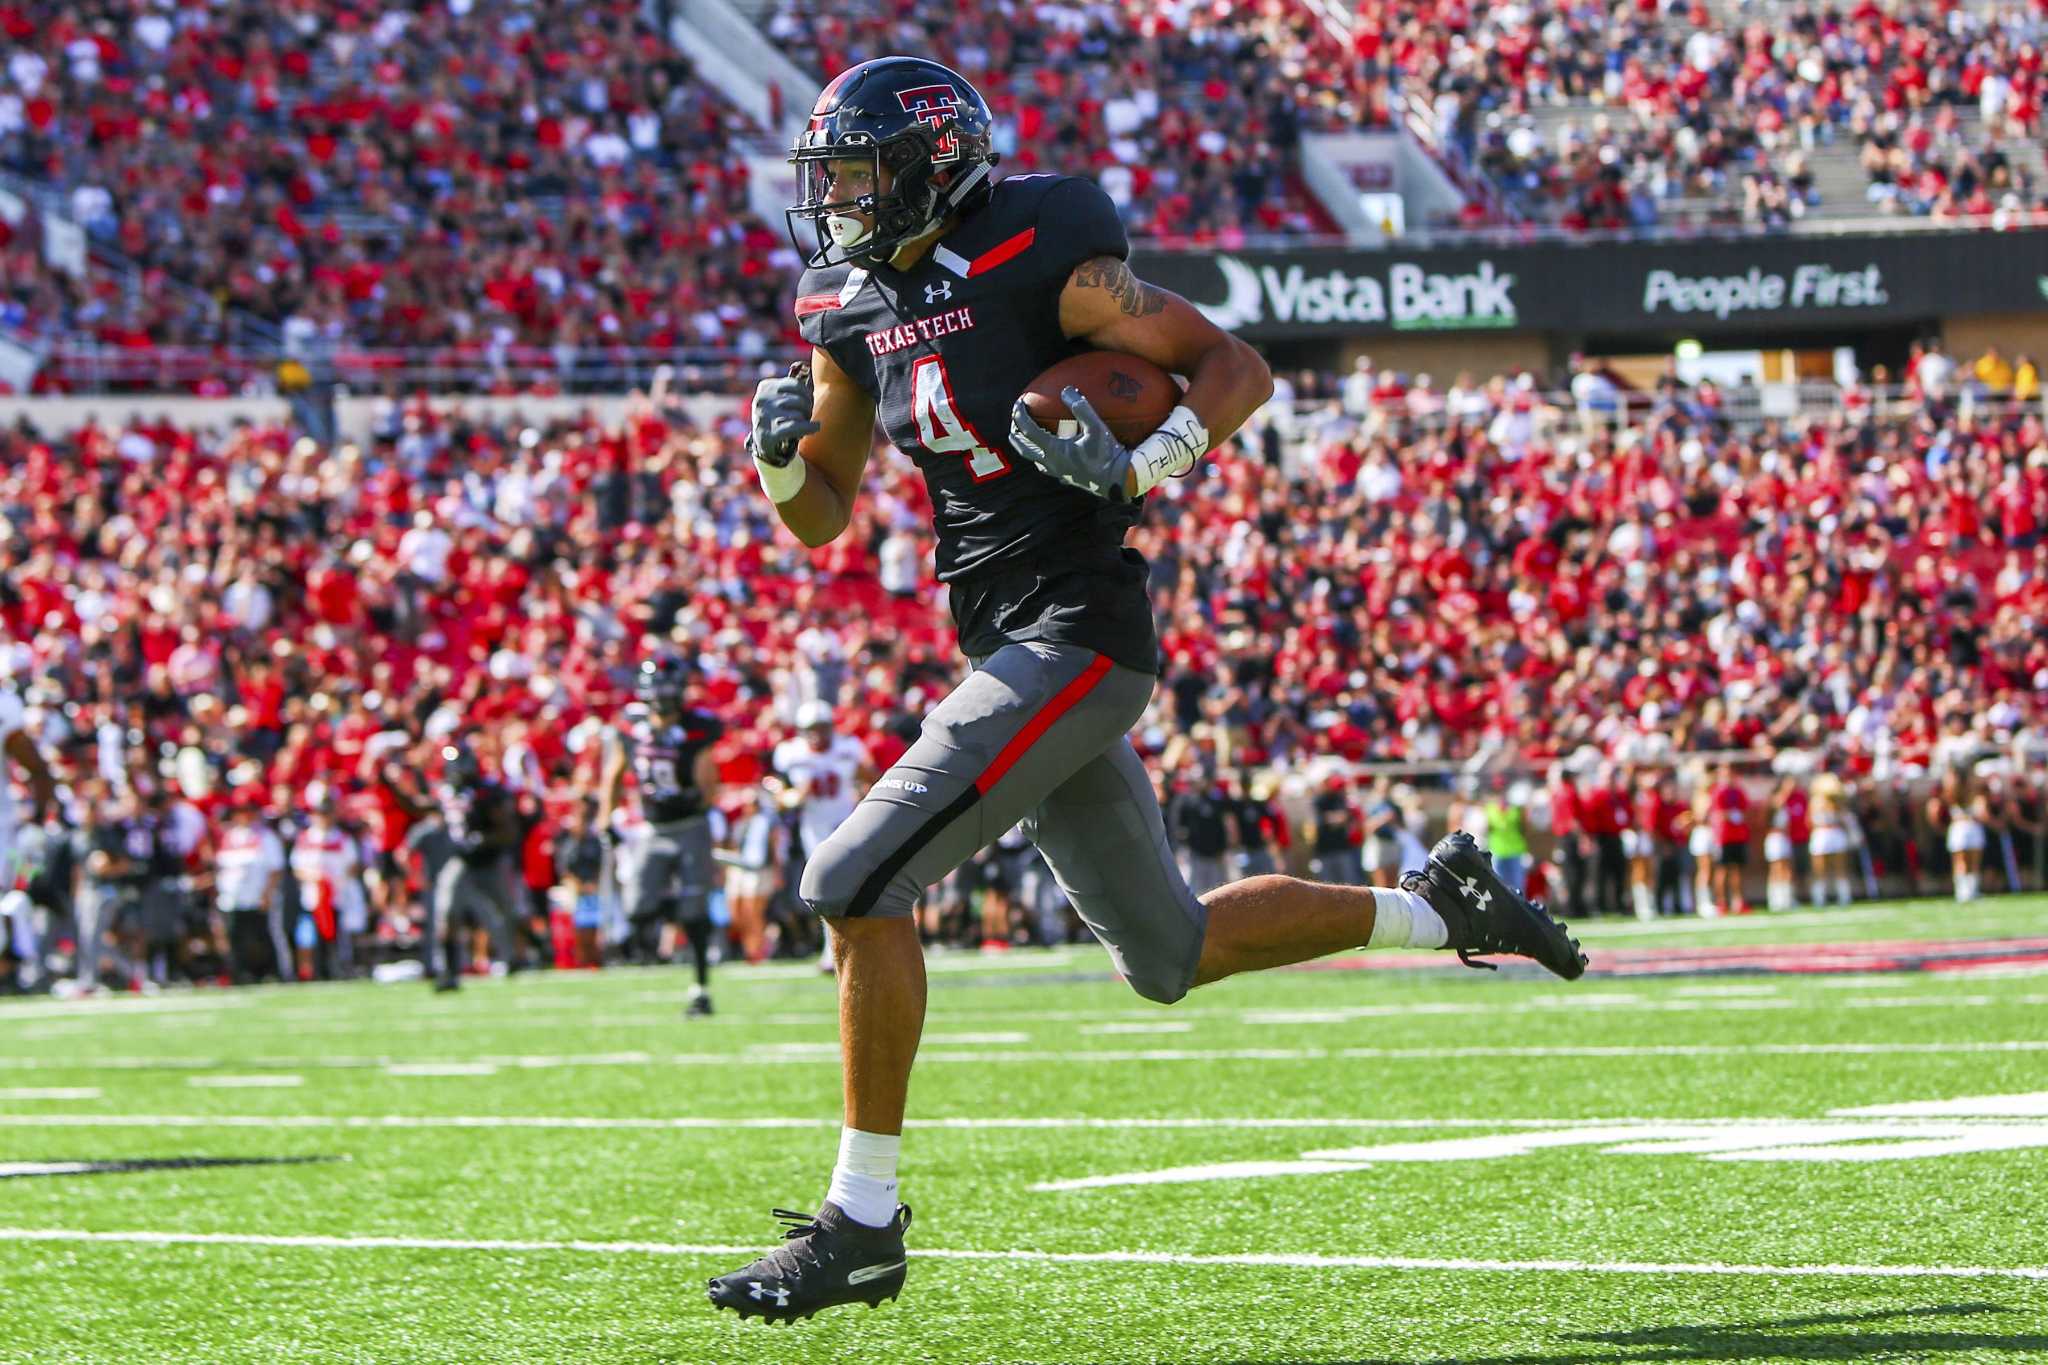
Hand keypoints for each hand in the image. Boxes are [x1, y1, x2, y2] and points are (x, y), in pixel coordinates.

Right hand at [747, 362, 818, 468]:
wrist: (764, 446)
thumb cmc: (778, 417)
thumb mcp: (781, 398)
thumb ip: (792, 386)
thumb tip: (807, 367)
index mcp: (765, 387)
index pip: (796, 384)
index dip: (806, 394)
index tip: (807, 403)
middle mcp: (762, 400)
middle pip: (799, 399)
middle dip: (807, 408)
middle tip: (806, 416)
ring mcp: (764, 417)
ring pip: (798, 413)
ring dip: (805, 420)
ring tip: (802, 425)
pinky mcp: (769, 434)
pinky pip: (796, 426)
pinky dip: (809, 427)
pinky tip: (816, 427)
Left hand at [1008, 386, 1131, 501]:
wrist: (1117, 481)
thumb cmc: (1107, 454)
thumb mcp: (1096, 428)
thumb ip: (1081, 408)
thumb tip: (1066, 390)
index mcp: (1054, 451)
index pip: (1028, 430)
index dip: (1020, 414)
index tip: (1020, 402)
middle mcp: (1050, 463)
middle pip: (1023, 448)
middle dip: (1015, 432)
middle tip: (1014, 419)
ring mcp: (1056, 472)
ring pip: (1033, 458)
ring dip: (1025, 445)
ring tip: (1024, 435)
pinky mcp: (1064, 476)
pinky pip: (1045, 464)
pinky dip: (1040, 453)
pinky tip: (1047, 449)